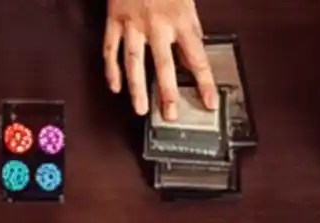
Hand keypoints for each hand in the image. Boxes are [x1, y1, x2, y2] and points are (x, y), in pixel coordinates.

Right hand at [104, 0, 215, 118]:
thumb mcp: (187, 1)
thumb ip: (191, 29)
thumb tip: (192, 58)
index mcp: (181, 19)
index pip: (197, 57)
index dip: (204, 82)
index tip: (209, 102)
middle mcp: (157, 24)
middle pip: (163, 64)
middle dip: (167, 92)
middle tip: (170, 114)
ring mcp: (133, 23)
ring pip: (134, 61)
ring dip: (137, 87)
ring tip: (139, 109)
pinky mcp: (114, 19)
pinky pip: (111, 48)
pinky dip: (112, 69)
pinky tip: (115, 86)